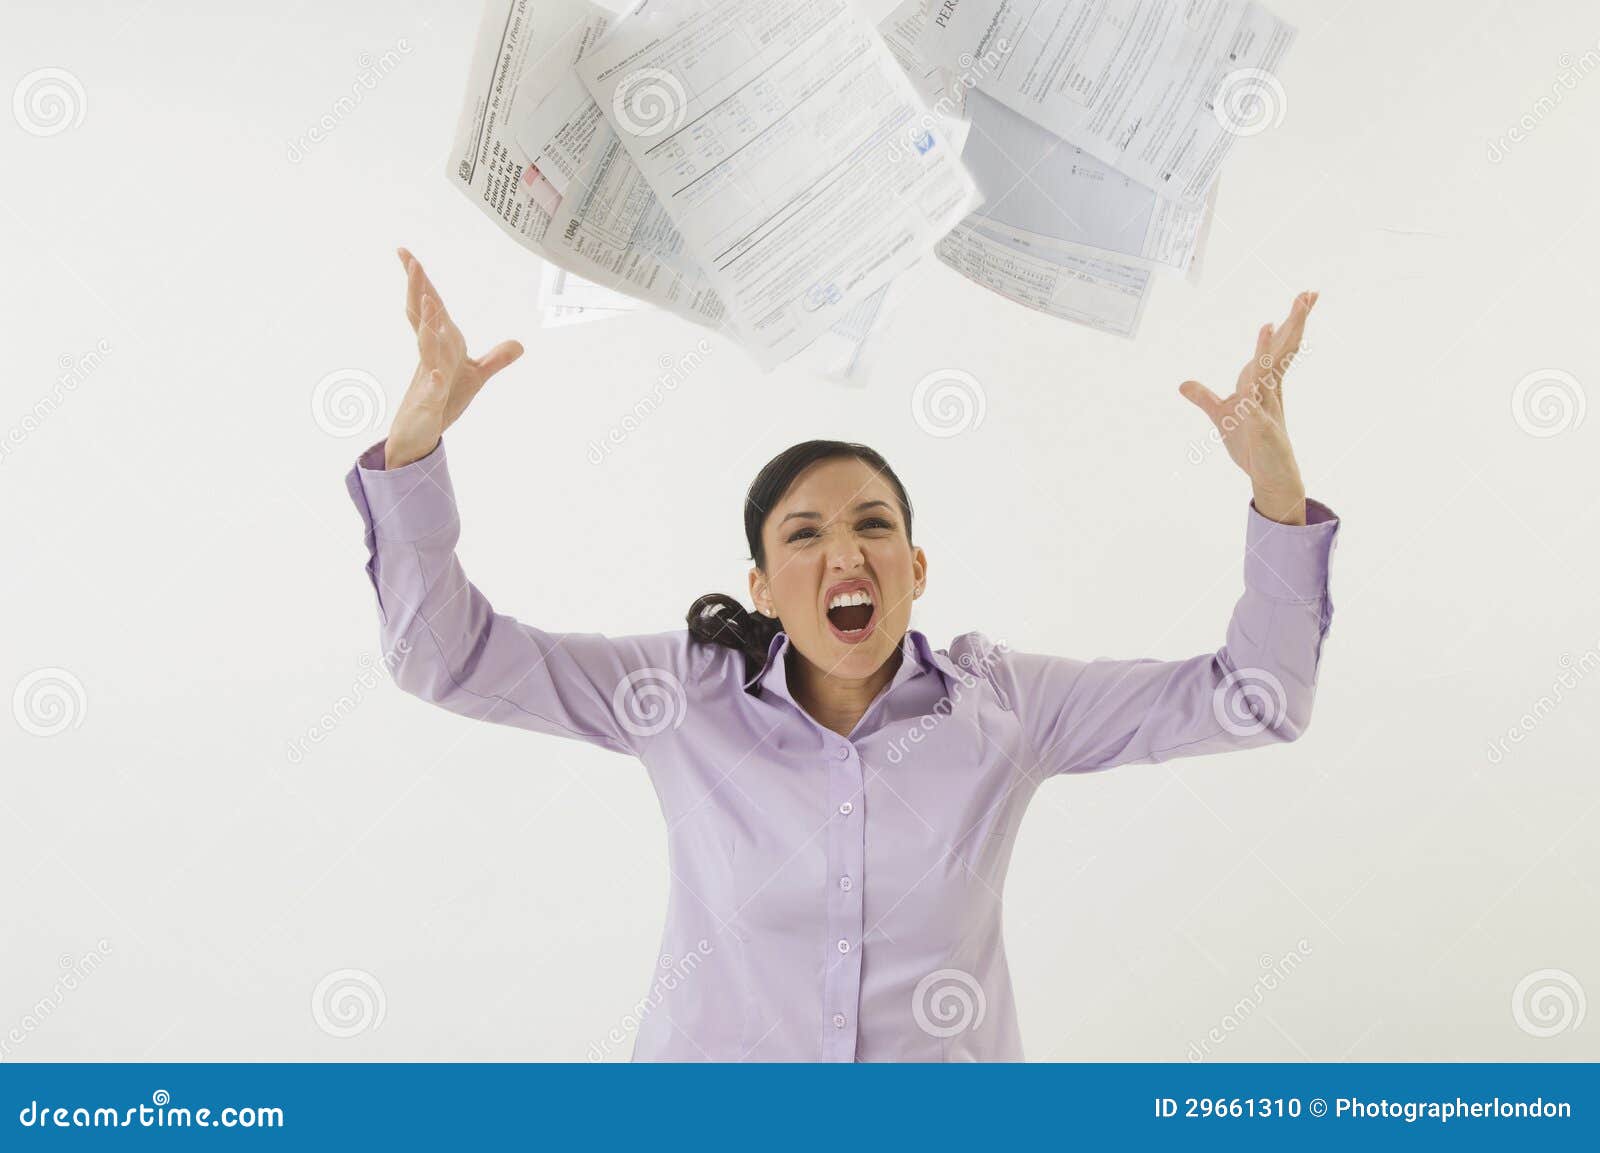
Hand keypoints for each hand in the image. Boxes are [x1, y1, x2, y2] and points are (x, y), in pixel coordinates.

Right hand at [383, 247, 524, 469]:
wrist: (418, 434)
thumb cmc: (442, 401)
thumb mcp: (475, 378)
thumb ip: (495, 360)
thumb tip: (519, 344)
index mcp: (441, 346)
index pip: (431, 308)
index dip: (423, 282)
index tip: (408, 254)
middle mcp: (431, 356)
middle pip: (424, 318)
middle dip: (418, 289)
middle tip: (411, 260)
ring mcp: (427, 378)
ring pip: (426, 348)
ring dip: (427, 326)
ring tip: (425, 301)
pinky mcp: (429, 403)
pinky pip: (432, 392)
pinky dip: (436, 384)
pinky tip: (440, 376)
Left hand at [1179, 290, 1317, 525]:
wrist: (1269, 475)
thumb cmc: (1252, 444)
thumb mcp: (1220, 416)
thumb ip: (1203, 397)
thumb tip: (1183, 384)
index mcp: (1265, 384)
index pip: (1277, 347)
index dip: (1289, 322)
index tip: (1303, 295)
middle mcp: (1270, 391)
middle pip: (1282, 351)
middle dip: (1294, 322)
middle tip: (1309, 293)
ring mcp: (1268, 410)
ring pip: (1267, 375)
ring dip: (1266, 351)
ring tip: (1267, 325)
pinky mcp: (1262, 431)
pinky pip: (1255, 412)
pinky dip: (1251, 399)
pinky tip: (1246, 390)